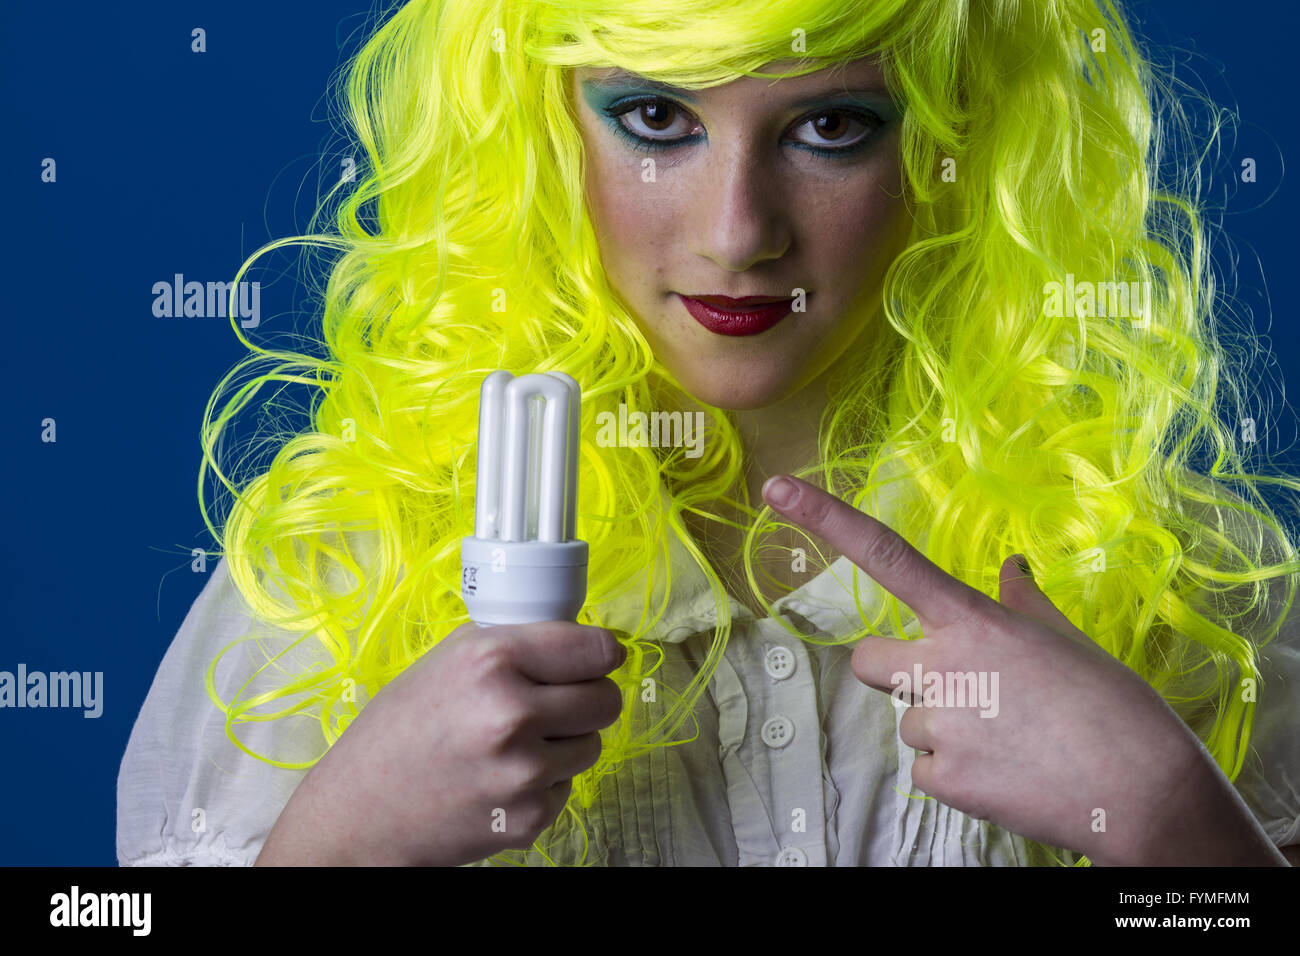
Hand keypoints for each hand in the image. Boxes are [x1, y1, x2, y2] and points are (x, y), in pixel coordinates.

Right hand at [255, 620, 624, 865]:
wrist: (361, 811)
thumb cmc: (401, 728)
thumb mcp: (449, 660)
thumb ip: (515, 645)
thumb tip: (583, 640)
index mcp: (492, 661)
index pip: (596, 649)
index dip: (603, 653)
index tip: (600, 658)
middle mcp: (512, 714)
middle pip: (606, 699)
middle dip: (589, 698)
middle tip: (558, 702)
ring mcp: (523, 771)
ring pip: (592, 745)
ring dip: (567, 741)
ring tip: (517, 742)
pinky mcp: (528, 817)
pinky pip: (567, 786)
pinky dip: (545, 782)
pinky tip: (501, 777)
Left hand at [761, 474, 1285, 864]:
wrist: (1143, 792)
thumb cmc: (1113, 704)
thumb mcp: (1066, 639)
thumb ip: (1020, 602)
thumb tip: (1011, 568)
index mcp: (971, 619)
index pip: (886, 555)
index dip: (825, 519)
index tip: (777, 488)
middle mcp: (941, 665)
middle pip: (867, 659)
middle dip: (892, 668)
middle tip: (952, 685)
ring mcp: (938, 725)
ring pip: (908, 720)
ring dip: (943, 728)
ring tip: (1009, 740)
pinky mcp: (943, 780)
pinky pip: (926, 770)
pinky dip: (956, 773)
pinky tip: (1006, 772)